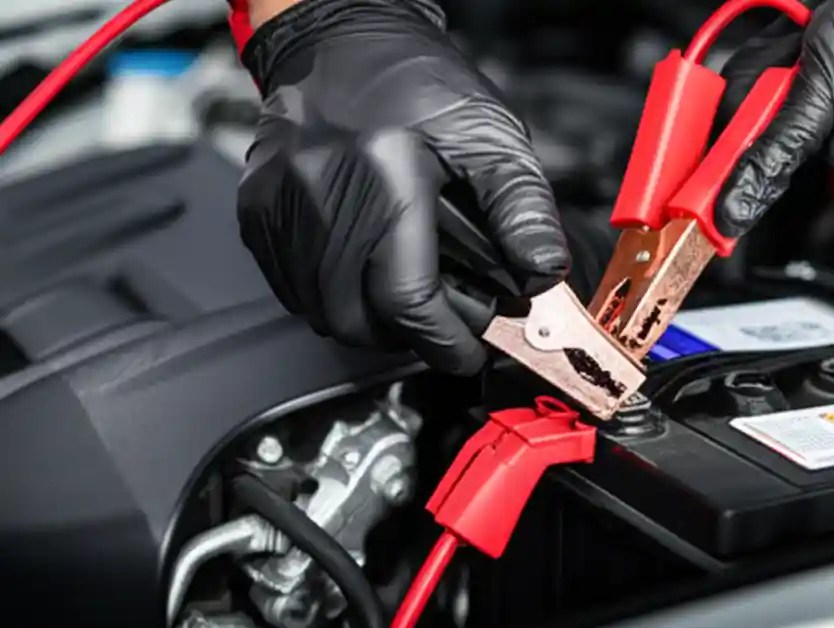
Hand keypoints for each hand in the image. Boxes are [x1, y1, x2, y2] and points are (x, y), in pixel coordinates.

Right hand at [237, 0, 569, 374]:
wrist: (341, 37)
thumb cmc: (415, 81)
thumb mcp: (492, 136)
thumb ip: (524, 209)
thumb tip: (542, 274)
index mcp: (386, 172)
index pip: (407, 297)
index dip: (444, 341)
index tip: (468, 350)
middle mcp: (323, 190)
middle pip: (357, 317)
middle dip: (407, 337)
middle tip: (440, 322)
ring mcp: (280, 203)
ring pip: (320, 311)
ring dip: (367, 322)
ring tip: (405, 296)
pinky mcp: (257, 208)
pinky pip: (289, 287)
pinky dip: (329, 298)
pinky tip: (362, 273)